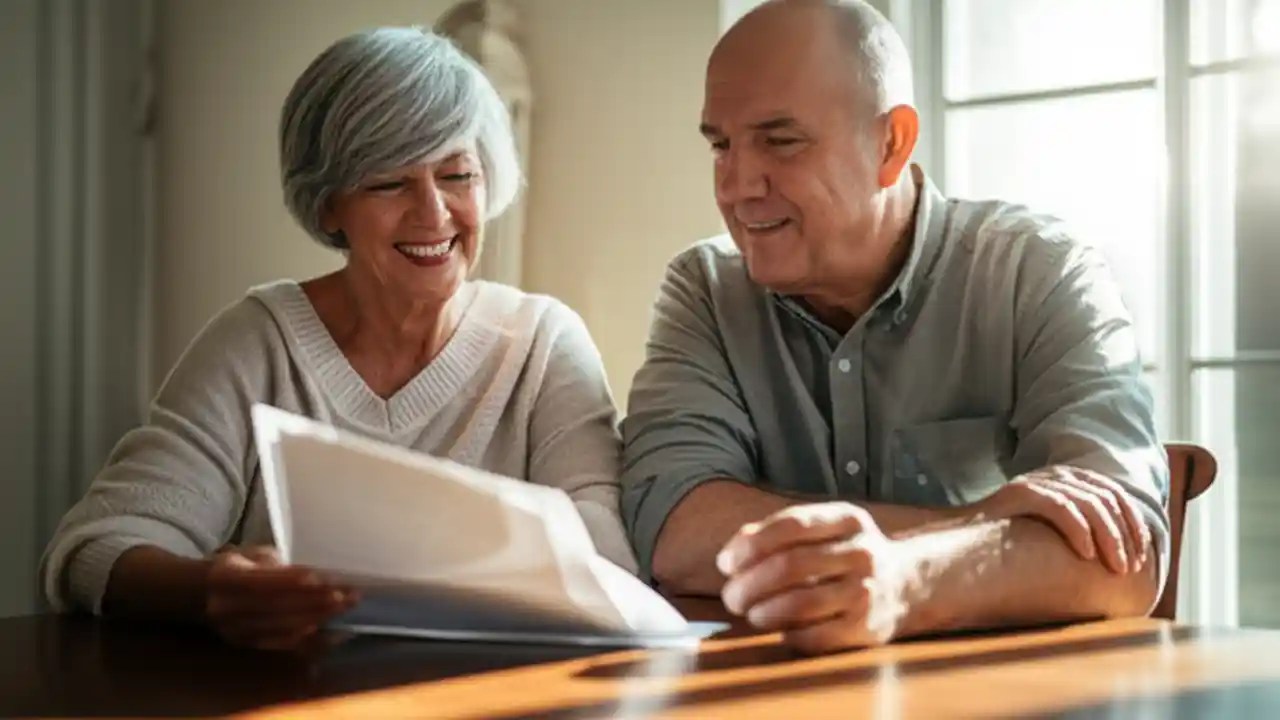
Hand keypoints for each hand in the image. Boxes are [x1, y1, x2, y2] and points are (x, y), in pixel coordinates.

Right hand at [204, 546, 358, 650]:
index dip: (290, 581)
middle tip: (346, 595)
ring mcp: (236, 629)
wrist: (203, 596)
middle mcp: (227, 607)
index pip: (260, 582)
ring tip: (343, 608)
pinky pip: (279, 642)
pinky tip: (326, 627)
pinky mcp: (246, 644)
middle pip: (276, 606)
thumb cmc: (236, 567)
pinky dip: (305, 636)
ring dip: (316, 617)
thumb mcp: (250, 554)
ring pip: (281, 626)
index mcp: (225, 578)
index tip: (321, 578)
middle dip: (314, 601)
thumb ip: (274, 564)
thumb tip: (308, 576)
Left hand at [717, 502, 907, 653]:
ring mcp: (867, 592)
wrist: (906, 584)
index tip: (726, 563)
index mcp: (847, 519)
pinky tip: (777, 629)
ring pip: (799, 604)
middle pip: (790, 566)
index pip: (791, 524)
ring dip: (761, 612)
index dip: (749, 545)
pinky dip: (785, 634)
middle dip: (748, 584)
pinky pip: (814, 636)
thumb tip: (733, 553)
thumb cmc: (844, 555)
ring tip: (750, 613)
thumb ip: (777, 533)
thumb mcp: (823, 530)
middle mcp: (861, 552)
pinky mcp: (867, 629)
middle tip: (730, 596)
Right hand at [972, 466, 1149, 573]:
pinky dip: (1080, 531)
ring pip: (1090, 504)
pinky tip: (1087, 555)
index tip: (1142, 555)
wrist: (966, 538)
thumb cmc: (1013, 541)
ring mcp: (1039, 481)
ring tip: (1116, 567)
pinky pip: (1062, 508)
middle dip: (1125, 536)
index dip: (1133, 523)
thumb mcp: (1056, 531)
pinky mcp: (1023, 492)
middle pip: (1106, 499)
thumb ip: (1084, 530)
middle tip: (1130, 568)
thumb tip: (1124, 554)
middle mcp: (1057, 474)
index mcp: (1069, 479)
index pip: (1114, 493)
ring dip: (1110, 539)